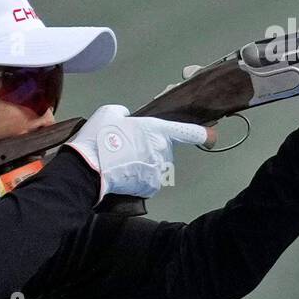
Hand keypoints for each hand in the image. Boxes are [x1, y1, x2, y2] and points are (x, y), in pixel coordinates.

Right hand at [65, 104, 209, 200]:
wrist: (87, 169)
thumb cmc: (99, 138)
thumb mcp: (110, 112)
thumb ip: (125, 114)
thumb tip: (128, 120)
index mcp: (156, 129)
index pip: (187, 131)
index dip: (202, 133)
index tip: (211, 136)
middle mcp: (163, 149)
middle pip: (162, 148)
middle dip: (149, 148)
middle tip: (125, 147)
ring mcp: (158, 169)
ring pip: (156, 165)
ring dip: (144, 164)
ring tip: (121, 162)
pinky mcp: (151, 186)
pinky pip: (150, 180)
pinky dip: (140, 179)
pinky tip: (123, 174)